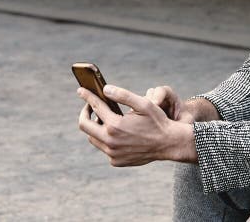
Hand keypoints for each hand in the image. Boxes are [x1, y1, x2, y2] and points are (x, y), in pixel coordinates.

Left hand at [77, 85, 195, 165]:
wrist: (169, 144)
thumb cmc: (157, 121)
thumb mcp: (143, 104)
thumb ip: (123, 95)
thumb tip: (105, 89)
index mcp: (115, 126)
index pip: (95, 107)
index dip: (87, 96)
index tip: (81, 90)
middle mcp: (110, 142)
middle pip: (84, 125)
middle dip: (85, 113)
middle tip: (91, 106)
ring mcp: (112, 153)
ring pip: (93, 138)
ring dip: (95, 127)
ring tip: (103, 118)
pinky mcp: (116, 161)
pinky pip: (104, 148)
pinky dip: (105, 138)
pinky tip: (115, 132)